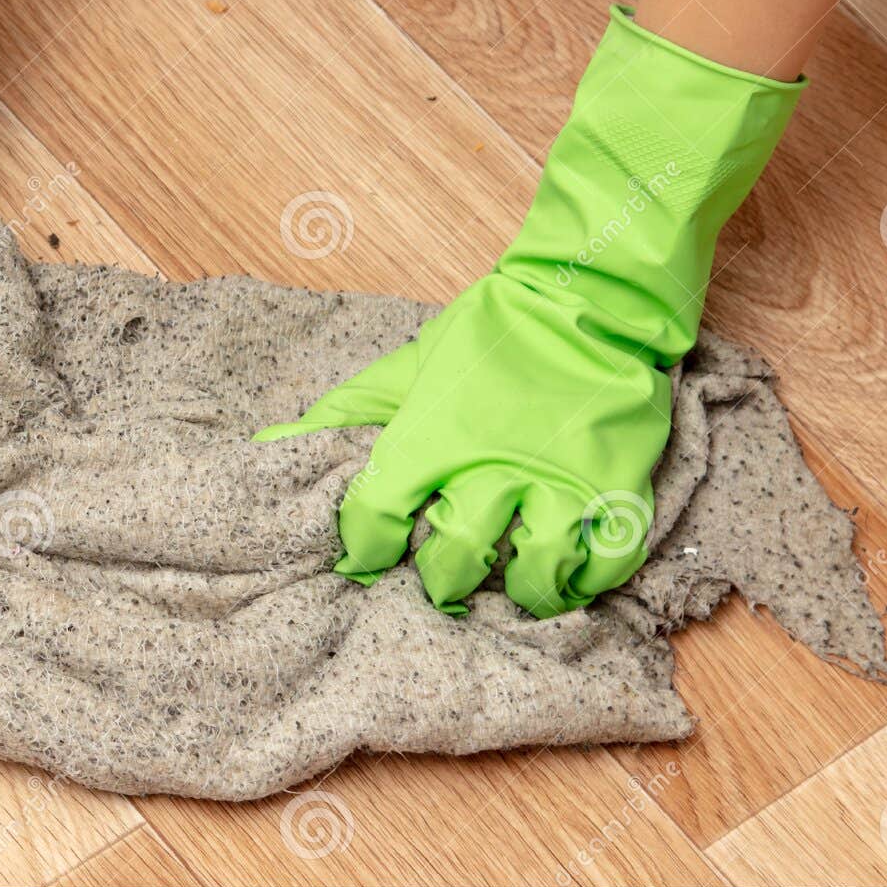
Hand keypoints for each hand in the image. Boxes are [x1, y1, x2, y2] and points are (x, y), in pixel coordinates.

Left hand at [255, 272, 667, 615]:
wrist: (589, 295)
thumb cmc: (489, 335)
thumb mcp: (409, 369)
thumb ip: (344, 416)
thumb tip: (267, 446)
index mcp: (434, 434)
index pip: (378, 515)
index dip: (364, 548)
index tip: (367, 558)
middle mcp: (496, 464)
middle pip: (457, 558)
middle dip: (442, 581)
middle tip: (442, 580)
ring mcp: (563, 479)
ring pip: (536, 573)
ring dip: (518, 591)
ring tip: (508, 584)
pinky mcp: (619, 486)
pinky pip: (606, 561)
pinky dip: (586, 580)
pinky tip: (567, 573)